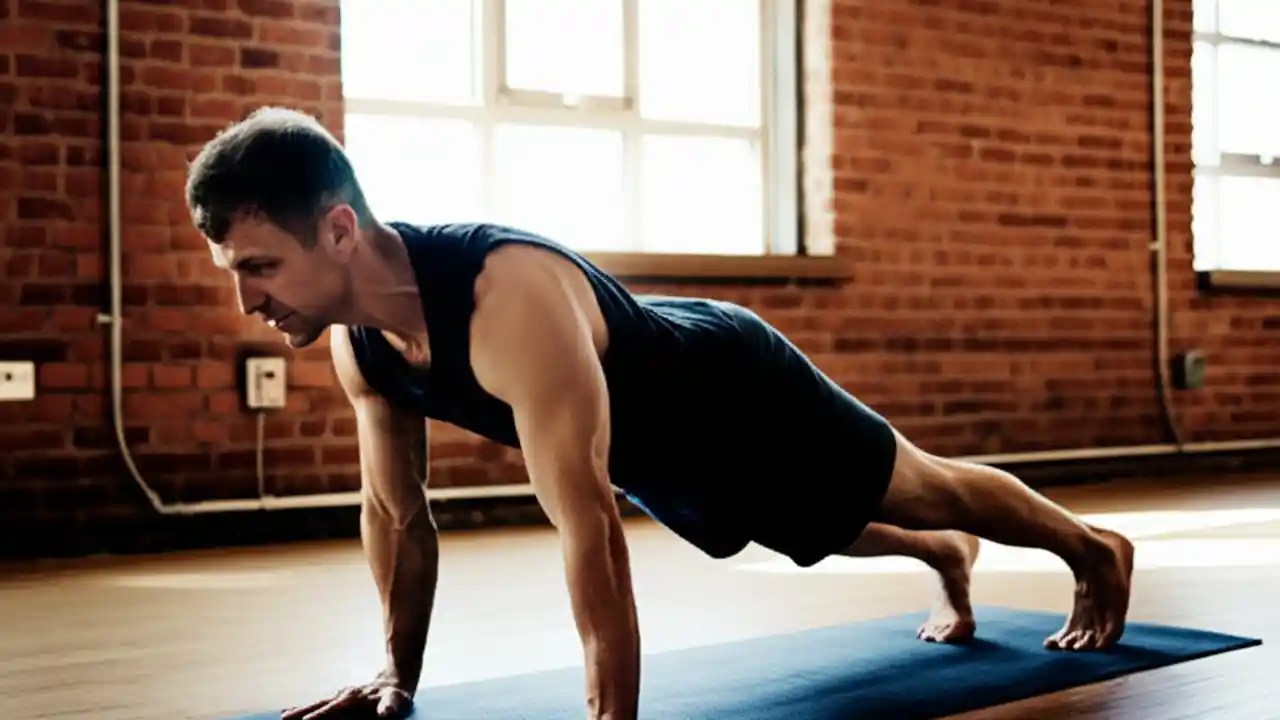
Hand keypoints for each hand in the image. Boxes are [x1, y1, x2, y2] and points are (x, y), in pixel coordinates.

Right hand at [281, 671, 413, 718]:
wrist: (396, 679)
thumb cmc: (397, 695)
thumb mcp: (396, 701)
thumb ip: (389, 707)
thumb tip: (386, 713)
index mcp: (352, 699)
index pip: (331, 710)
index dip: (319, 716)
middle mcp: (343, 697)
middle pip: (318, 705)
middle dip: (301, 712)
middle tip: (283, 718)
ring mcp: (341, 696)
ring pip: (317, 703)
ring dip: (301, 710)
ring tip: (284, 715)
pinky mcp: (341, 699)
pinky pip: (321, 704)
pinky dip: (308, 708)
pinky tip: (295, 711)